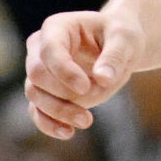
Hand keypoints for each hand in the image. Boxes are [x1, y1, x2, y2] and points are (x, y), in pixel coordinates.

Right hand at [24, 10, 143, 138]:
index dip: (64, 71)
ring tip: (86, 121)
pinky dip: (48, 123)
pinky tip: (67, 133)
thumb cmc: (120, 35)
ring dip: (58, 111)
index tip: (86, 88)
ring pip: (34, 94)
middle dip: (61, 95)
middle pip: (36, 75)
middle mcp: (39, 48)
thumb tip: (103, 79)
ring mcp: (39, 71)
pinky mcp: (44, 92)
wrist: (118, 46)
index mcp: (57, 27)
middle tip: (89, 109)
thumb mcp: (126, 38)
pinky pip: (36, 110)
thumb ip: (114, 56)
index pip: (50, 51)